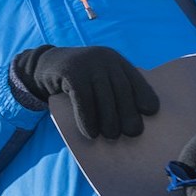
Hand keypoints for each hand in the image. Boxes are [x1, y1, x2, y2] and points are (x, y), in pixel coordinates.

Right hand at [11, 44, 159, 141]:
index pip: (135, 78)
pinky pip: (83, 100)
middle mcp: (104, 58)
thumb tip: (131, 124)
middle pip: (121, 89)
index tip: (150, 112)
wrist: (45, 66)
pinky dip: (87, 119)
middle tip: (132, 133)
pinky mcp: (71, 72)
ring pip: (103, 97)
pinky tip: (90, 133)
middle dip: (128, 113)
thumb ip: (112, 92)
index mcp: (115, 61)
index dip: (144, 94)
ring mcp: (87, 63)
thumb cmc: (78, 81)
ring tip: (111, 136)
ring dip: (109, 121)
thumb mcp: (97, 80)